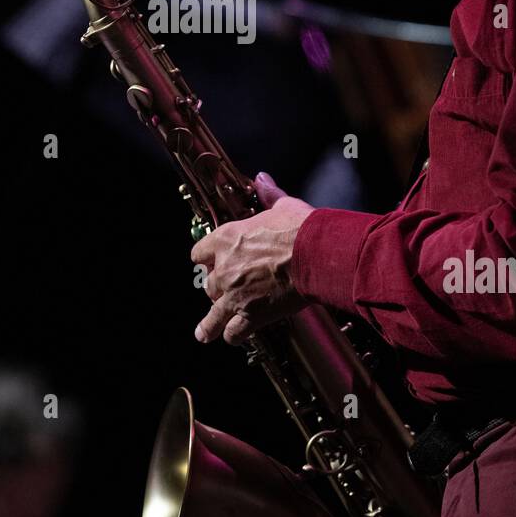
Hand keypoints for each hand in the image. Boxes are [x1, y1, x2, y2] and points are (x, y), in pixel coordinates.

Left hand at [190, 172, 314, 345]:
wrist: (316, 255)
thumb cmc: (300, 228)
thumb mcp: (282, 206)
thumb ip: (268, 195)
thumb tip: (262, 179)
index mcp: (226, 239)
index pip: (199, 253)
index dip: (205, 259)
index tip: (208, 262)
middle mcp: (224, 269)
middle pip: (208, 284)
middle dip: (217, 288)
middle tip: (225, 291)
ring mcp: (235, 295)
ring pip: (212, 315)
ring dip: (209, 324)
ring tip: (204, 333)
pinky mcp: (250, 316)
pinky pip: (233, 332)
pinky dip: (233, 335)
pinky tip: (233, 337)